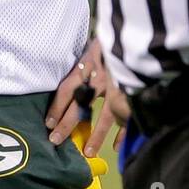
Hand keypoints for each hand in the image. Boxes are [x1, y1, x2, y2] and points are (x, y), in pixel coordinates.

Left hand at [44, 38, 130, 157]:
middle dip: (67, 125)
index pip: (67, 88)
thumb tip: (78, 68)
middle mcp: (100, 79)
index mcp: (88, 64)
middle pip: (80, 106)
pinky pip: (128, 118)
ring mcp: (119, 89)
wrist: (140, 35)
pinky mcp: (135, 95)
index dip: (57, 106)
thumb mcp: (97, 42)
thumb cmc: (116, 36)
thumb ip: (89, 57)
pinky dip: (123, 133)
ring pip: (104, 117)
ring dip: (95, 136)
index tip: (48, 122)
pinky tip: (116, 146)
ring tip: (87, 153)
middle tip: (55, 141)